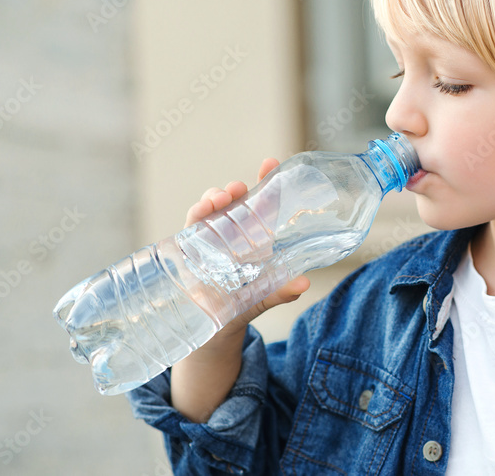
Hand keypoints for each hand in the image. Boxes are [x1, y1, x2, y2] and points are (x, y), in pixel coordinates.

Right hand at [183, 156, 310, 348]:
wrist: (211, 333)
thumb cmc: (241, 308)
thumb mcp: (262, 299)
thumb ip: (281, 292)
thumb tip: (304, 284)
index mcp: (254, 240)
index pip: (261, 205)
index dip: (265, 182)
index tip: (270, 162)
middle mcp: (231, 235)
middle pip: (233, 203)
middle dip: (234, 190)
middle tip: (238, 189)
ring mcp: (209, 241)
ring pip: (210, 210)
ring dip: (212, 199)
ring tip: (219, 199)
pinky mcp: (189, 251)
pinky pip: (190, 228)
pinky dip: (195, 217)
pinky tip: (200, 213)